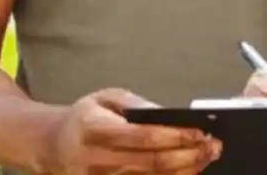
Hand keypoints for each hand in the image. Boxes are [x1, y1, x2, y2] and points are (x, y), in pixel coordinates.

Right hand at [48, 88, 221, 173]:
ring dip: (184, 172)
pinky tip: (186, 173)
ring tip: (205, 159)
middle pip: (153, 164)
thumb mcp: (106, 98)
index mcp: (97, 129)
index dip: (176, 136)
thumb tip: (169, 115)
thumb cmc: (84, 119)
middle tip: (212, 147)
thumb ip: (138, 105)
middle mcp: (98, 160)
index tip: (200, 133)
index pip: (144, 136)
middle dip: (189, 156)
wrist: (54, 146)